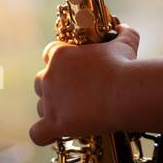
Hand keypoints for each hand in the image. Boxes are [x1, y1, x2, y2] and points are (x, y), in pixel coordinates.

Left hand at [28, 24, 139, 146]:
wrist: (125, 92)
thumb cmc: (125, 67)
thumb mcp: (125, 44)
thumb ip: (123, 33)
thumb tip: (124, 27)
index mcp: (60, 54)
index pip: (48, 54)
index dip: (59, 62)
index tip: (73, 71)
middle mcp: (49, 76)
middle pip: (40, 81)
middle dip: (54, 88)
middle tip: (75, 96)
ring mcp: (50, 100)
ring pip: (40, 107)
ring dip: (52, 111)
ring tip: (73, 116)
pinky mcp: (55, 122)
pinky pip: (37, 133)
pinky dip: (43, 135)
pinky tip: (54, 135)